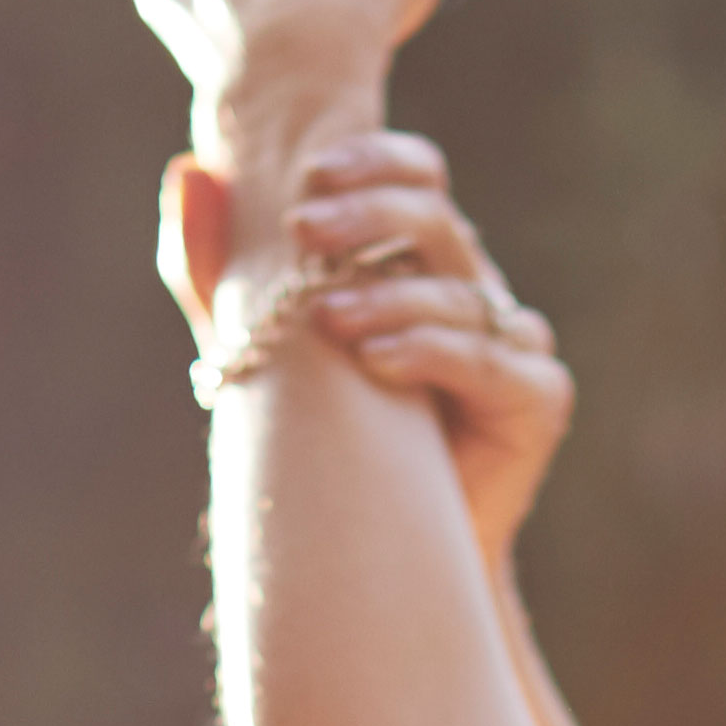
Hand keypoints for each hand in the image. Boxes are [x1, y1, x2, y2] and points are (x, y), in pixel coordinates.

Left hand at [159, 136, 571, 556]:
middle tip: (305, 231)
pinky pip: (488, 360)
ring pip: (457, 293)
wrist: (381, 562)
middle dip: (368, 215)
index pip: (417, 177)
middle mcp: (475, 290)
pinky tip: (379, 362)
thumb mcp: (257, 351)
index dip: (373, 162)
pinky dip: (432, 353)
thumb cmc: (325, 447)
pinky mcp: (537, 399)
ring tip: (326, 319)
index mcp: (422, 261)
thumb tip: (188, 172)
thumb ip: (220, 271)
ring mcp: (513, 343)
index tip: (310, 178)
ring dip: (387, 297)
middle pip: (437, 218)